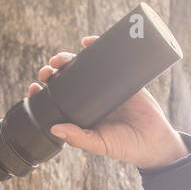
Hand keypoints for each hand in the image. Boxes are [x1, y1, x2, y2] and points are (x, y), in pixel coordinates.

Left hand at [28, 36, 187, 168]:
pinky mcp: (124, 78)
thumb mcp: (100, 144)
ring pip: (84, 67)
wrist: (156, 141)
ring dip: (69, 59)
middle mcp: (92, 99)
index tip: (34, 87)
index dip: (44, 92)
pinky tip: (86, 42)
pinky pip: (109, 59)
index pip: (58, 100)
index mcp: (82, 114)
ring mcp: (107, 87)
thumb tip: (53, 128)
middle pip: (67, 79)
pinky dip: (97, 47)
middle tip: (46, 70)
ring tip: (59, 58)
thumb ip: (78, 138)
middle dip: (54, 71)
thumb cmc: (126, 147)